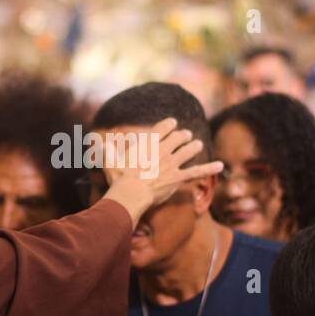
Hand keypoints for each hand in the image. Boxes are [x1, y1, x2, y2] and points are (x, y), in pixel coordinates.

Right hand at [102, 119, 223, 226]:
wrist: (130, 193)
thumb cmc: (118, 179)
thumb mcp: (110, 161)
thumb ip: (105, 150)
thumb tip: (94, 142)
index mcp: (147, 144)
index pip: (160, 129)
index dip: (168, 124)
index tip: (172, 122)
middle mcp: (161, 150)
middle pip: (176, 138)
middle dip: (182, 135)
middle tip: (186, 135)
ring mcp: (171, 163)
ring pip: (187, 151)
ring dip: (193, 146)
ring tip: (198, 144)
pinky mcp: (178, 177)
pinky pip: (196, 172)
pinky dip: (209, 168)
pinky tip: (221, 166)